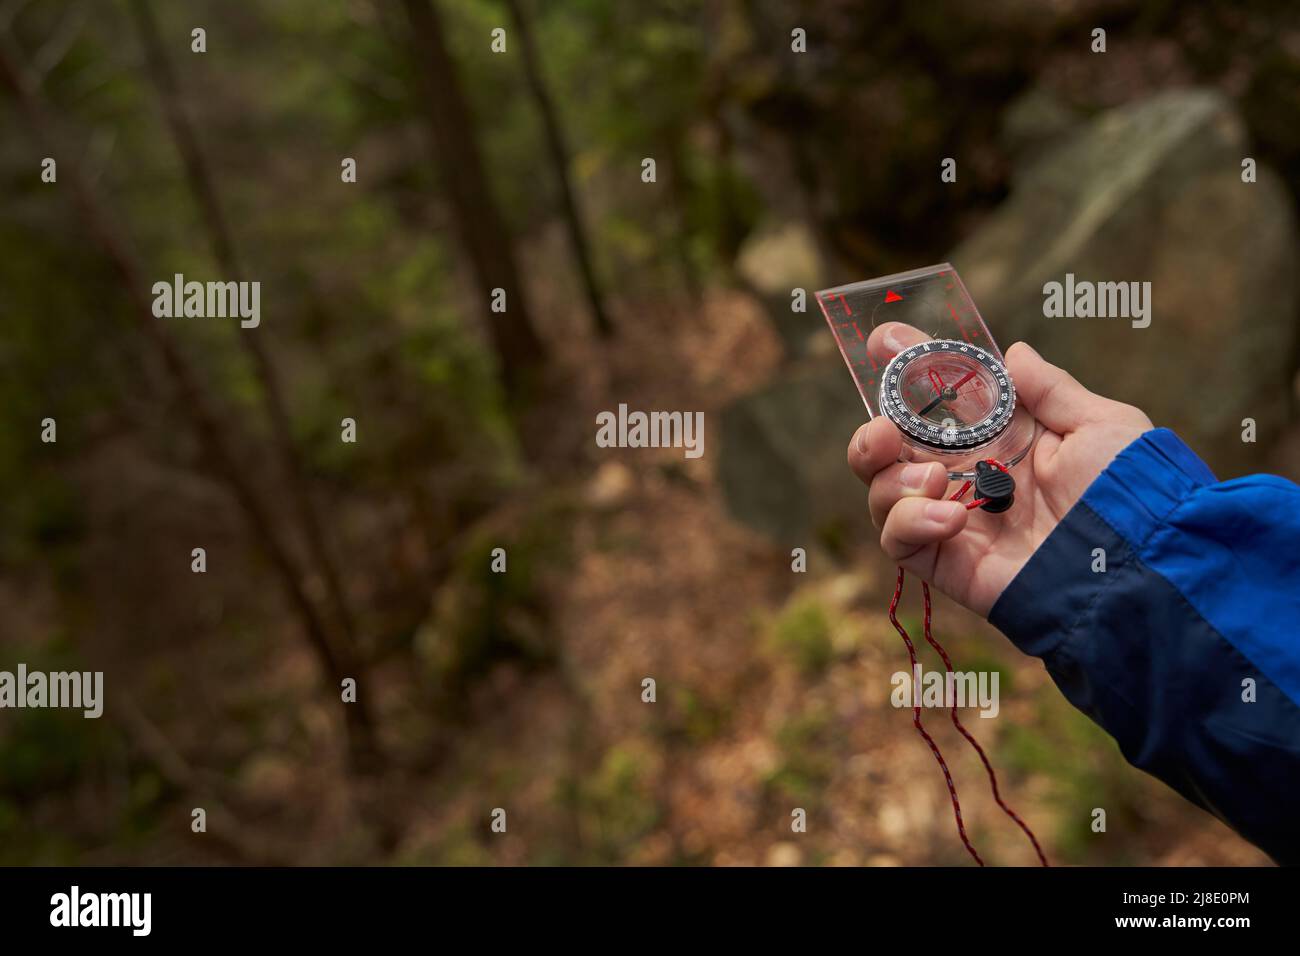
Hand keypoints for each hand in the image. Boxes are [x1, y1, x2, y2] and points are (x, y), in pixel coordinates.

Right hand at [847, 322, 1151, 617]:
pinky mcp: (947, 563)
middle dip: (871, 434)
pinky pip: (897, 540)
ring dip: (892, 478)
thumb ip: (1052, 391)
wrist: (1136, 564)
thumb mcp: (1101, 426)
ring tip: (936, 479)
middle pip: (890, 451)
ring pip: (883, 493)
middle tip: (885, 429)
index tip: (881, 342)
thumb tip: (1015, 354)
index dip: (906, 371)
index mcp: (1000, 440)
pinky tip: (950, 519)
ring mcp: (954, 520)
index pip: (938, 401)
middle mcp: (969, 478)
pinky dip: (909, 521)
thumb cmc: (1130, 494)